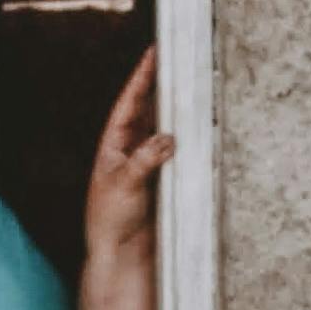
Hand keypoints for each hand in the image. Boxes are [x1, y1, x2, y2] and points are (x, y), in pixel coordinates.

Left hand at [85, 46, 173, 271]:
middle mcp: (130, 150)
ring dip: (177, 111)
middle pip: (149, 110)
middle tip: (178, 61)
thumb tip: (168, 138)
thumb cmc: (110, 221)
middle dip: (162, 86)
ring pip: (166, 129)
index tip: (153, 54)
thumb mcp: (124, 186)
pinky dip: (189, 139)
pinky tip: (201, 127)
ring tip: (192, 87)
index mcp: (113, 145)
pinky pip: (179, 152)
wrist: (120, 255)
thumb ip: (145, 160)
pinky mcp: (164, 179)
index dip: (141, 78)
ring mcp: (149, 164)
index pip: (129, 104)